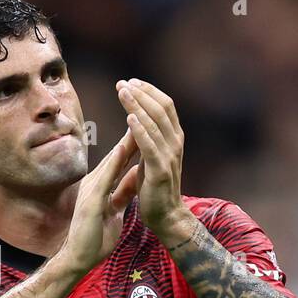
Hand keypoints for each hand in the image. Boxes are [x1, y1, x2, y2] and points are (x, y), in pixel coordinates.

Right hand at [55, 128, 141, 276]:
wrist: (79, 257)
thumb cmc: (95, 236)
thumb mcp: (115, 209)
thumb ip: (124, 191)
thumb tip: (136, 176)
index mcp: (103, 185)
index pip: (122, 160)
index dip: (135, 142)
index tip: (149, 125)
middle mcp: (96, 182)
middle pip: (117, 155)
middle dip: (131, 134)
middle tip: (143, 111)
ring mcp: (92, 190)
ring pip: (111, 161)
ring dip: (123, 142)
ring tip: (136, 121)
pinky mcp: (91, 201)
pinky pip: (105, 178)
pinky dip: (115, 164)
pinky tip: (123, 150)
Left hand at [116, 78, 198, 244]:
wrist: (166, 215)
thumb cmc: (156, 186)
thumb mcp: (153, 156)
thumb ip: (149, 136)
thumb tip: (135, 116)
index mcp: (175, 138)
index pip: (165, 105)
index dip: (149, 91)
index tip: (130, 82)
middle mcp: (176, 144)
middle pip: (161, 109)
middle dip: (140, 93)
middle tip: (122, 83)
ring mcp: (169, 157)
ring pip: (155, 123)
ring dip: (137, 106)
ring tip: (122, 92)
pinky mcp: (160, 171)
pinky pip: (150, 146)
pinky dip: (140, 130)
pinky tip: (129, 118)